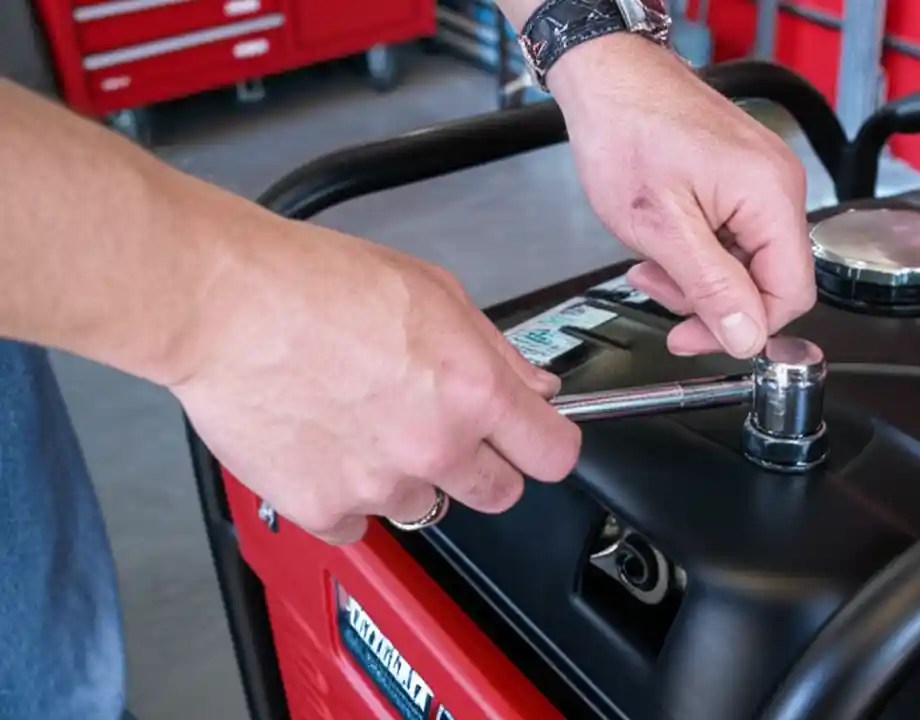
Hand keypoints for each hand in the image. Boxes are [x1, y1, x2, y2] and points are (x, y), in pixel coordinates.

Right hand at [169, 219, 580, 544]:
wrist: (225, 305)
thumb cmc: (316, 284)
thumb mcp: (434, 291)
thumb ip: (495, 351)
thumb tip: (533, 388)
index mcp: (474, 391)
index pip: (554, 455)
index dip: (547, 445)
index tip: (534, 440)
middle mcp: (435, 447)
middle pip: (500, 495)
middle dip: (483, 466)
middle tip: (441, 428)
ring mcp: (379, 487)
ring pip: (424, 505)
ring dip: (407, 476)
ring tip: (363, 421)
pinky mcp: (323, 510)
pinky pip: (357, 524)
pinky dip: (347, 497)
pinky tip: (327, 446)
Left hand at [547, 35, 814, 358]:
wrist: (609, 76)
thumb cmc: (627, 131)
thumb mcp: (661, 227)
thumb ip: (710, 287)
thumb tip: (746, 338)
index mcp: (771, 198)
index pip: (790, 294)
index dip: (743, 328)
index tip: (693, 338)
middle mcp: (779, 186)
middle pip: (768, 281)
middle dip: (710, 300)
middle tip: (659, 290)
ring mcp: (764, 180)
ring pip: (746, 262)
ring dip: (696, 276)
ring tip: (650, 261)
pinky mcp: (744, 178)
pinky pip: (734, 235)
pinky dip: (697, 249)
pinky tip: (663, 240)